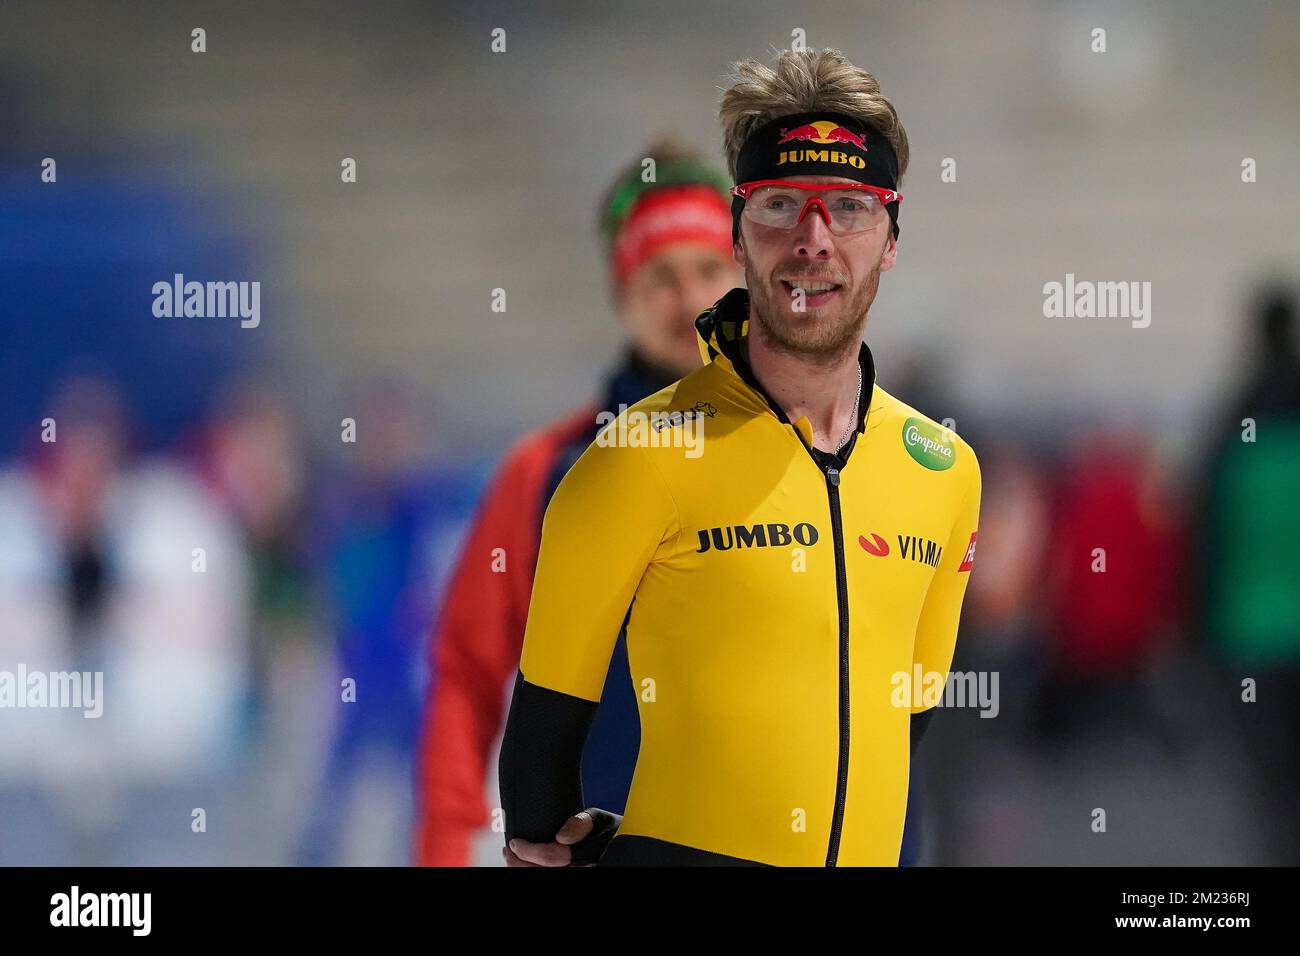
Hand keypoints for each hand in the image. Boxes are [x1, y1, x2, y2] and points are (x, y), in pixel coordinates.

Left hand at [503, 808, 620, 866]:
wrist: (629, 845)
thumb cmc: (612, 830)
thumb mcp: (602, 820)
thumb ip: (582, 822)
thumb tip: (561, 837)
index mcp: (592, 855)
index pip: (555, 857)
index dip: (531, 852)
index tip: (516, 842)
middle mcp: (587, 868)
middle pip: (546, 874)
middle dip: (521, 865)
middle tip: (509, 851)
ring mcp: (582, 873)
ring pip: (549, 879)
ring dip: (525, 870)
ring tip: (512, 858)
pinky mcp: (578, 874)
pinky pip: (555, 877)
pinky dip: (536, 872)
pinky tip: (525, 865)